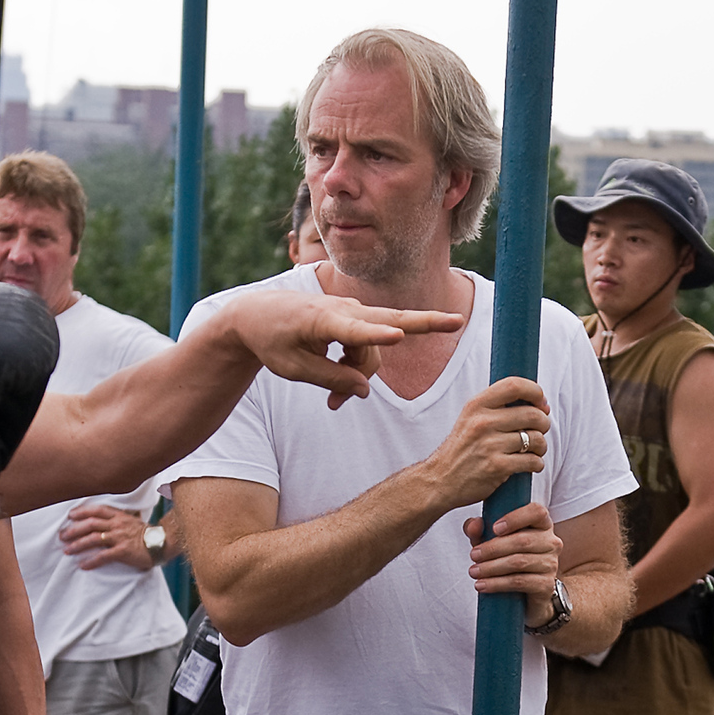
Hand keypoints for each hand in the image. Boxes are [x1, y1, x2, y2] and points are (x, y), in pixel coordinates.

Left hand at [59, 504, 160, 571]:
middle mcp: (117, 524)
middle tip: (62, 536)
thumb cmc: (146, 534)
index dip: (82, 512)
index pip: (97, 510)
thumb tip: (103, 522)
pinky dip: (91, 561)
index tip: (70, 516)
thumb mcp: (131, 521)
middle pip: (90, 524)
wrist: (162, 543)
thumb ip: (117, 519)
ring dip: (78, 544)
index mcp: (119, 516)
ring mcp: (120, 537)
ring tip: (67, 550)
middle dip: (74, 530)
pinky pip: (103, 556)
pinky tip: (82, 565)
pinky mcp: (123, 551)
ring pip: (94, 538)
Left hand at [220, 291, 464, 409]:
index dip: (376, 336)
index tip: (398, 336)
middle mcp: (342, 311)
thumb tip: (365, 390)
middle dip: (426, 323)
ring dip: (360, 377)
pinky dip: (356, 368)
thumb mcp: (292, 369)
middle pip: (389, 321)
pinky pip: (366, 347)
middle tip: (458, 320)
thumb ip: (330, 379)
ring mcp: (350, 312)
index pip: (353, 330)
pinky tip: (339, 388)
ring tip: (334, 403)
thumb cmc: (271, 341)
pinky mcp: (352, 318)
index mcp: (321, 321)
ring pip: (373, 351)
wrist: (255, 314)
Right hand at [424, 377, 549, 507]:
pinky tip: (530, 465)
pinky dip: (537, 464)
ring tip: (534, 451)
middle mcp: (482, 422)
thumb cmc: (462, 449)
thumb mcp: (470, 418)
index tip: (541, 403)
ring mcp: (489, 445)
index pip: (515, 385)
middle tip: (540, 431)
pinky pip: (532, 461)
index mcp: (476, 405)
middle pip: (532, 414)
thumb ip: (496, 407)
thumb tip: (538, 402)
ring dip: (541, 446)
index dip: (535, 392)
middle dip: (544, 423)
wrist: (440, 480)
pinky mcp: (497, 467)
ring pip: (536, 439)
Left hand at [463, 504, 561, 624]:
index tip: (494, 528)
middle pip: (523, 540)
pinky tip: (483, 584)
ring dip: (492, 567)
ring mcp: (551, 564)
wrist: (524, 593)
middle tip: (474, 555)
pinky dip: (497, 583)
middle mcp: (550, 542)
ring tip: (474, 571)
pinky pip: (520, 582)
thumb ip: (480, 529)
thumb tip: (474, 524)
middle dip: (493, 548)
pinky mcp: (546, 585)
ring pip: (519, 562)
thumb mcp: (491, 541)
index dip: (515, 518)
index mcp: (541, 524)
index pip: (536, 512)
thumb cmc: (508, 559)